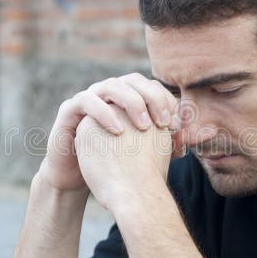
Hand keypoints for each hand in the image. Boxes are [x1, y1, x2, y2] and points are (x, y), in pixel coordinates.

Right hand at [39, 73, 180, 192]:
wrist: (77, 177)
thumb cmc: (110, 163)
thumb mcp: (139, 152)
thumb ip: (161, 143)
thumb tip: (187, 138)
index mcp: (125, 98)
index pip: (149, 86)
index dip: (165, 99)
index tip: (177, 122)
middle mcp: (107, 93)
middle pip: (133, 80)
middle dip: (152, 98)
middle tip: (165, 122)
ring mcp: (88, 98)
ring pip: (111, 85)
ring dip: (131, 102)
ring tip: (144, 126)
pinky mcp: (69, 110)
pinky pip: (86, 101)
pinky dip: (104, 113)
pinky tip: (118, 130)